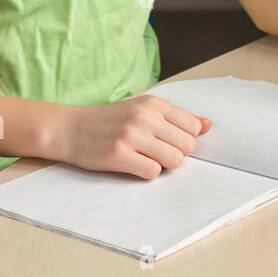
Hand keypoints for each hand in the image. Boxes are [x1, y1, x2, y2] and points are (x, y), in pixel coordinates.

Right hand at [49, 95, 212, 178]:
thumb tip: (208, 125)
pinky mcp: (119, 156)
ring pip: (174, 160)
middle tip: (156, 152)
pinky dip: (147, 173)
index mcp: (153, 103)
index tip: (170, 141)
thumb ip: (175, 118)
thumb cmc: (109, 121)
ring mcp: (132, 136)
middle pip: (187, 146)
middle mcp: (144, 117)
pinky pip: (153, 173)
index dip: (185, 139)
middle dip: (176, 154)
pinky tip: (133, 164)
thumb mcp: (142, 109)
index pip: (193, 127)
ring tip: (146, 158)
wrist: (69, 128)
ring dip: (163, 165)